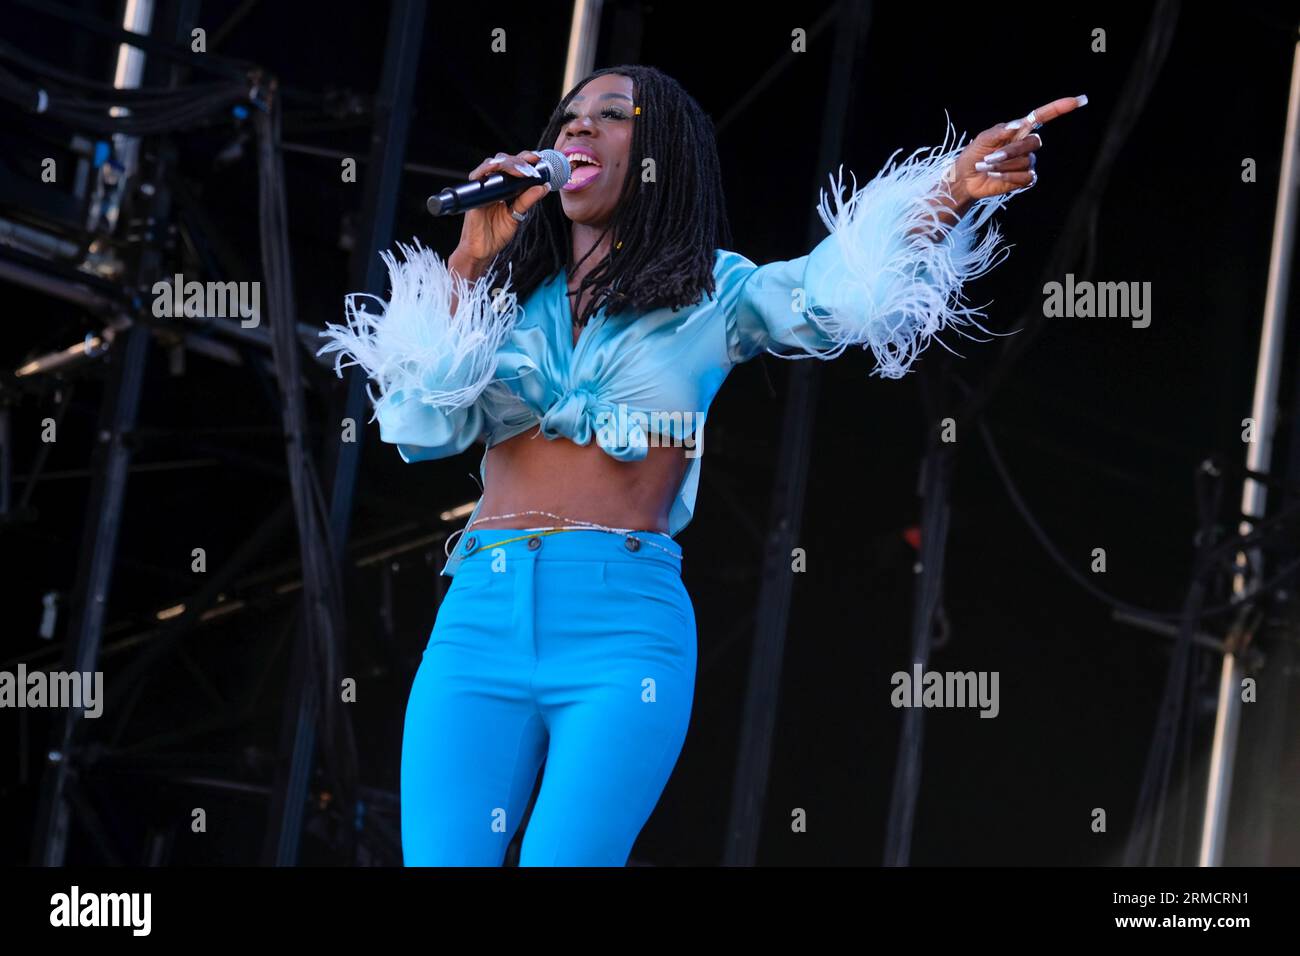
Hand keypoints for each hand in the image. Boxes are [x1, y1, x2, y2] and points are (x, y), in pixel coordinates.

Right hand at [453, 149, 552, 267]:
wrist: (482, 251)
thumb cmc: (495, 234)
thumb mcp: (516, 215)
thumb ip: (527, 200)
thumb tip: (544, 186)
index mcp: (503, 188)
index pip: (514, 166)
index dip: (526, 159)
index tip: (539, 159)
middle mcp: (492, 184)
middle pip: (504, 160)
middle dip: (520, 159)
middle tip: (533, 164)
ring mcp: (482, 187)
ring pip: (493, 164)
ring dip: (508, 163)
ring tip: (522, 170)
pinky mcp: (473, 194)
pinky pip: (478, 176)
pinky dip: (487, 169)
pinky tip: (497, 167)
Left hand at [948, 95, 1087, 203]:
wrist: (966, 178)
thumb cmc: (974, 154)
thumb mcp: (983, 139)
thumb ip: (1000, 131)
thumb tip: (1019, 124)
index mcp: (1019, 131)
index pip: (1043, 117)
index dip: (1060, 108)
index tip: (1079, 100)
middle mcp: (1026, 145)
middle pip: (1034, 142)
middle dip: (1010, 151)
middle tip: (989, 157)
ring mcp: (1027, 162)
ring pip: (1026, 162)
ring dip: (1003, 166)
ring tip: (987, 167)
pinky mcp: (1024, 179)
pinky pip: (1026, 177)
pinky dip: (1008, 177)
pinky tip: (995, 176)